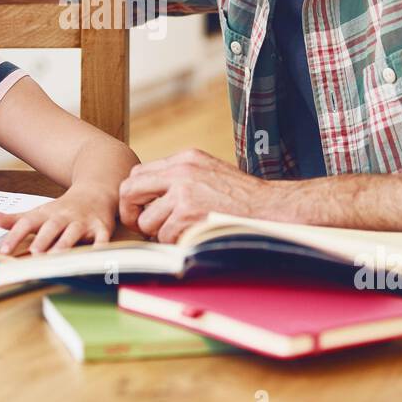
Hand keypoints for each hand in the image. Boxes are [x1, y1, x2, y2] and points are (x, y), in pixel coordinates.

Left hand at [0, 184, 115, 253]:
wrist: (96, 191)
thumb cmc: (64, 209)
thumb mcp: (39, 212)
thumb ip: (15, 219)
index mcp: (46, 214)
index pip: (27, 223)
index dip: (15, 236)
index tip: (3, 250)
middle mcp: (63, 217)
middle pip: (51, 227)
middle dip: (43, 240)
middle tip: (34, 254)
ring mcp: (83, 222)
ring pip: (73, 233)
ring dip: (65, 245)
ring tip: (56, 257)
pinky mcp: (102, 228)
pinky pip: (102, 239)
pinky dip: (100, 248)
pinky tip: (96, 258)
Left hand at [118, 148, 269, 243]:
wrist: (271, 207)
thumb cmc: (243, 197)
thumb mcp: (209, 173)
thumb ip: (180, 179)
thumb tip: (150, 198)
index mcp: (184, 158)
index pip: (138, 173)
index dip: (135, 195)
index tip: (143, 209)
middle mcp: (180, 171)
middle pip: (129, 190)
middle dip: (130, 212)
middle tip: (141, 226)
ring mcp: (183, 192)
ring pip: (146, 220)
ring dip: (158, 233)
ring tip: (180, 232)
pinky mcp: (188, 213)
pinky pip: (164, 236)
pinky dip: (174, 242)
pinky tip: (193, 236)